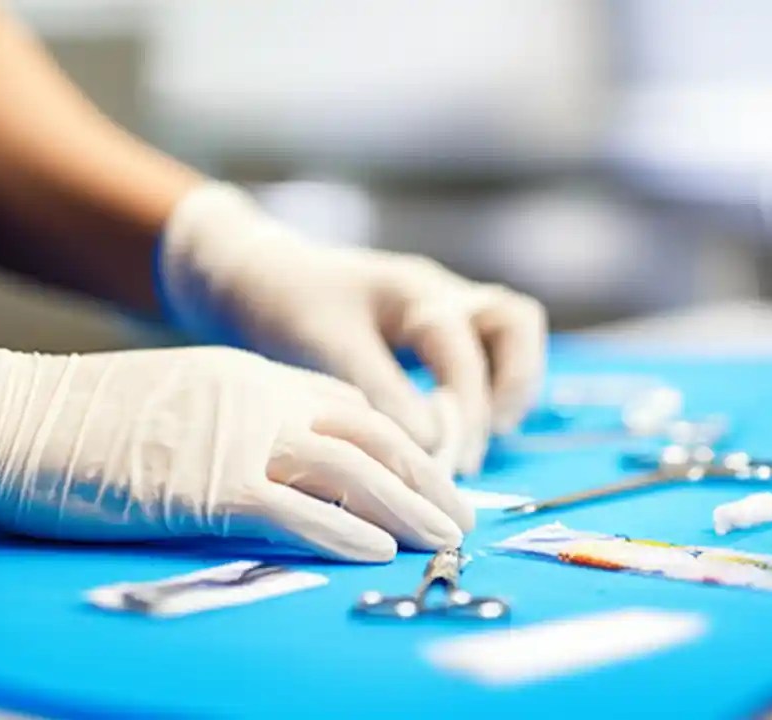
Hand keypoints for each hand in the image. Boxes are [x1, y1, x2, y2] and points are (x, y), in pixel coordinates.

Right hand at [0, 315, 470, 561]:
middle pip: (372, 435)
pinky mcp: (205, 487)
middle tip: (463, 515)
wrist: (3, 413)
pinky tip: (379, 550)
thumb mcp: (172, 397)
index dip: (404, 444)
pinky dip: (346, 532)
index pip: (353, 407)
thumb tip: (272, 461)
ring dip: (409, 508)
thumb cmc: (74, 418)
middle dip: (427, 477)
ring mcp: (236, 439)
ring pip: (352, 472)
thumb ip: (228, 417)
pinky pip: (297, 512)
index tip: (433, 477)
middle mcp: (258, 398)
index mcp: (249, 375)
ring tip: (446, 539)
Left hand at [158, 183, 546, 473]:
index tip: (442, 457)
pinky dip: (485, 389)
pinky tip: (455, 432)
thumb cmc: (286, 305)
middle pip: (516, 321)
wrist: (255, 276)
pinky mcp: (432, 332)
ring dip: (509, 386)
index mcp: (413, 290)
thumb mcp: (326, 348)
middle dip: (510, 387)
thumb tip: (435, 446)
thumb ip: (380, 392)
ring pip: (509, 334)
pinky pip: (485, 353)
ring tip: (482, 438)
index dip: (461, 409)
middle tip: (476, 446)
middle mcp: (440, 293)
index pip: (461, 348)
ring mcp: (442, 308)